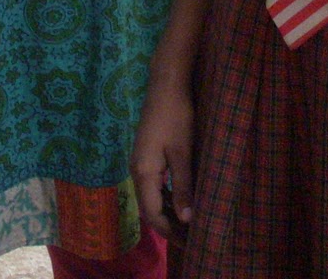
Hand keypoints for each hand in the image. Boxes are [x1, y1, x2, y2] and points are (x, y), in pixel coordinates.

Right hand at [131, 73, 194, 240]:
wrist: (165, 85)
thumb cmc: (176, 117)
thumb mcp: (183, 153)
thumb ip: (183, 186)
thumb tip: (187, 218)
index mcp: (143, 173)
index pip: (152, 214)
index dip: (170, 231)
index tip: (190, 242)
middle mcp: (136, 171)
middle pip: (148, 208)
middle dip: (168, 226)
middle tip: (191, 238)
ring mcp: (139, 162)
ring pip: (150, 197)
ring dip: (167, 212)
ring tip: (188, 224)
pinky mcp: (145, 154)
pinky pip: (152, 185)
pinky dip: (165, 197)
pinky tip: (181, 199)